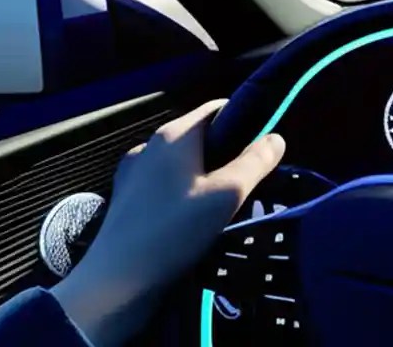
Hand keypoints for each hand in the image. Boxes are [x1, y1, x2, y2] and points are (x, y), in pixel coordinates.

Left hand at [51, 100, 285, 346]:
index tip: (262, 152)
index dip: (246, 122)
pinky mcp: (126, 200)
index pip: (217, 108)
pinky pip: (165, 185)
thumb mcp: (227, 195)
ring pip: (183, 163)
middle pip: (200, 137)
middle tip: (247, 186)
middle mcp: (149, 146)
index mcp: (173, 135)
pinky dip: (184, 194)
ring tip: (222, 209)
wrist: (117, 282)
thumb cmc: (174, 231)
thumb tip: (276, 138)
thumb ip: (255, 162)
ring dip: (205, 178)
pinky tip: (192, 222)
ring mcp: (133, 173)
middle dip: (227, 155)